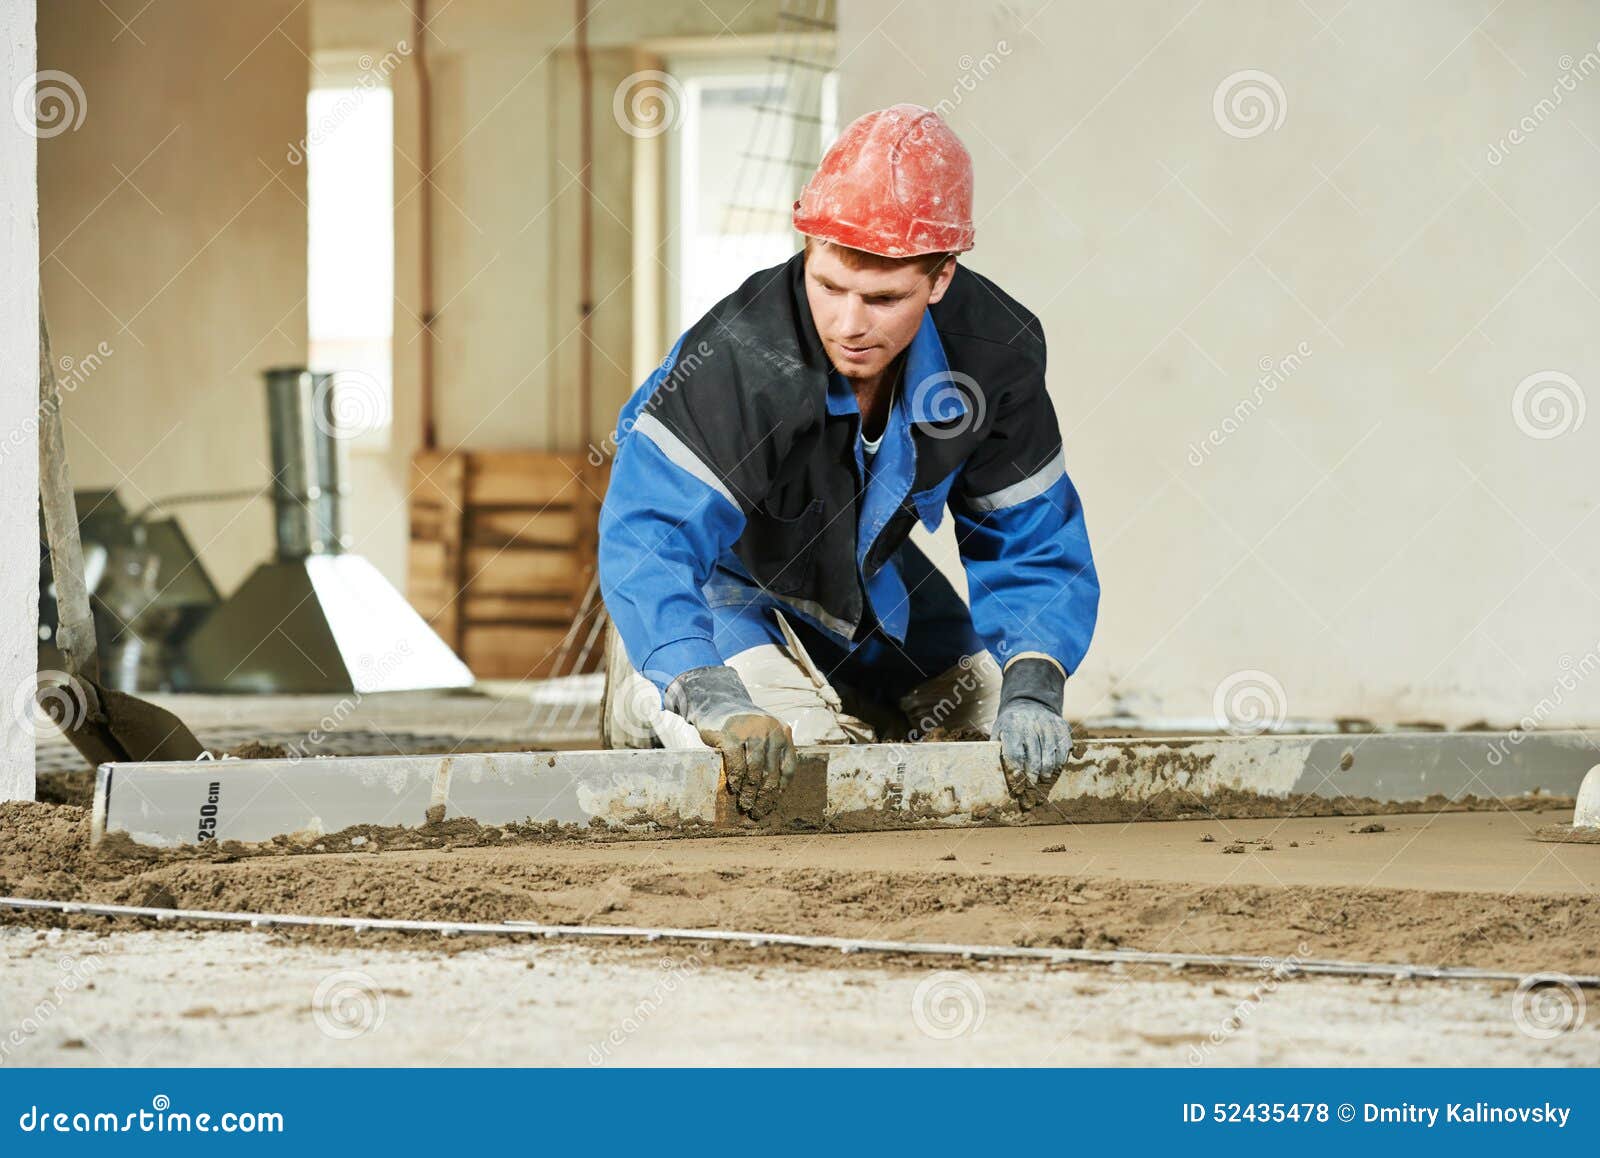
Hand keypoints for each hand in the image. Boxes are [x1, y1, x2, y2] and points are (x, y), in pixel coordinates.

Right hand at [665, 666, 796, 817]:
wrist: (718, 703)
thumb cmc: (743, 728)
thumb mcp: (764, 736)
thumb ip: (771, 756)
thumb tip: (772, 793)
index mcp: (784, 732)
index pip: (789, 767)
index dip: (780, 789)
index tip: (772, 804)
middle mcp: (771, 730)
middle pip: (772, 772)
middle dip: (764, 796)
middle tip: (757, 811)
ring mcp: (751, 730)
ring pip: (755, 770)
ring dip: (750, 792)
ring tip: (745, 805)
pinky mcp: (731, 734)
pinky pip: (737, 763)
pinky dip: (736, 779)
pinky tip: (734, 789)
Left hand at [993, 656, 1073, 807]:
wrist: (1030, 702)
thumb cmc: (1011, 723)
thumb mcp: (998, 730)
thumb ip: (998, 749)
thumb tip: (994, 775)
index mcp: (1012, 727)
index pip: (1015, 755)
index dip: (1017, 774)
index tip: (1017, 789)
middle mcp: (1031, 725)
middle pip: (1034, 759)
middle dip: (1033, 778)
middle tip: (1031, 791)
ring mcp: (1048, 725)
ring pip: (1051, 756)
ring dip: (1047, 773)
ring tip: (1043, 782)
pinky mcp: (1061, 727)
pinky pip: (1064, 749)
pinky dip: (1060, 762)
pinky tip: (1055, 770)